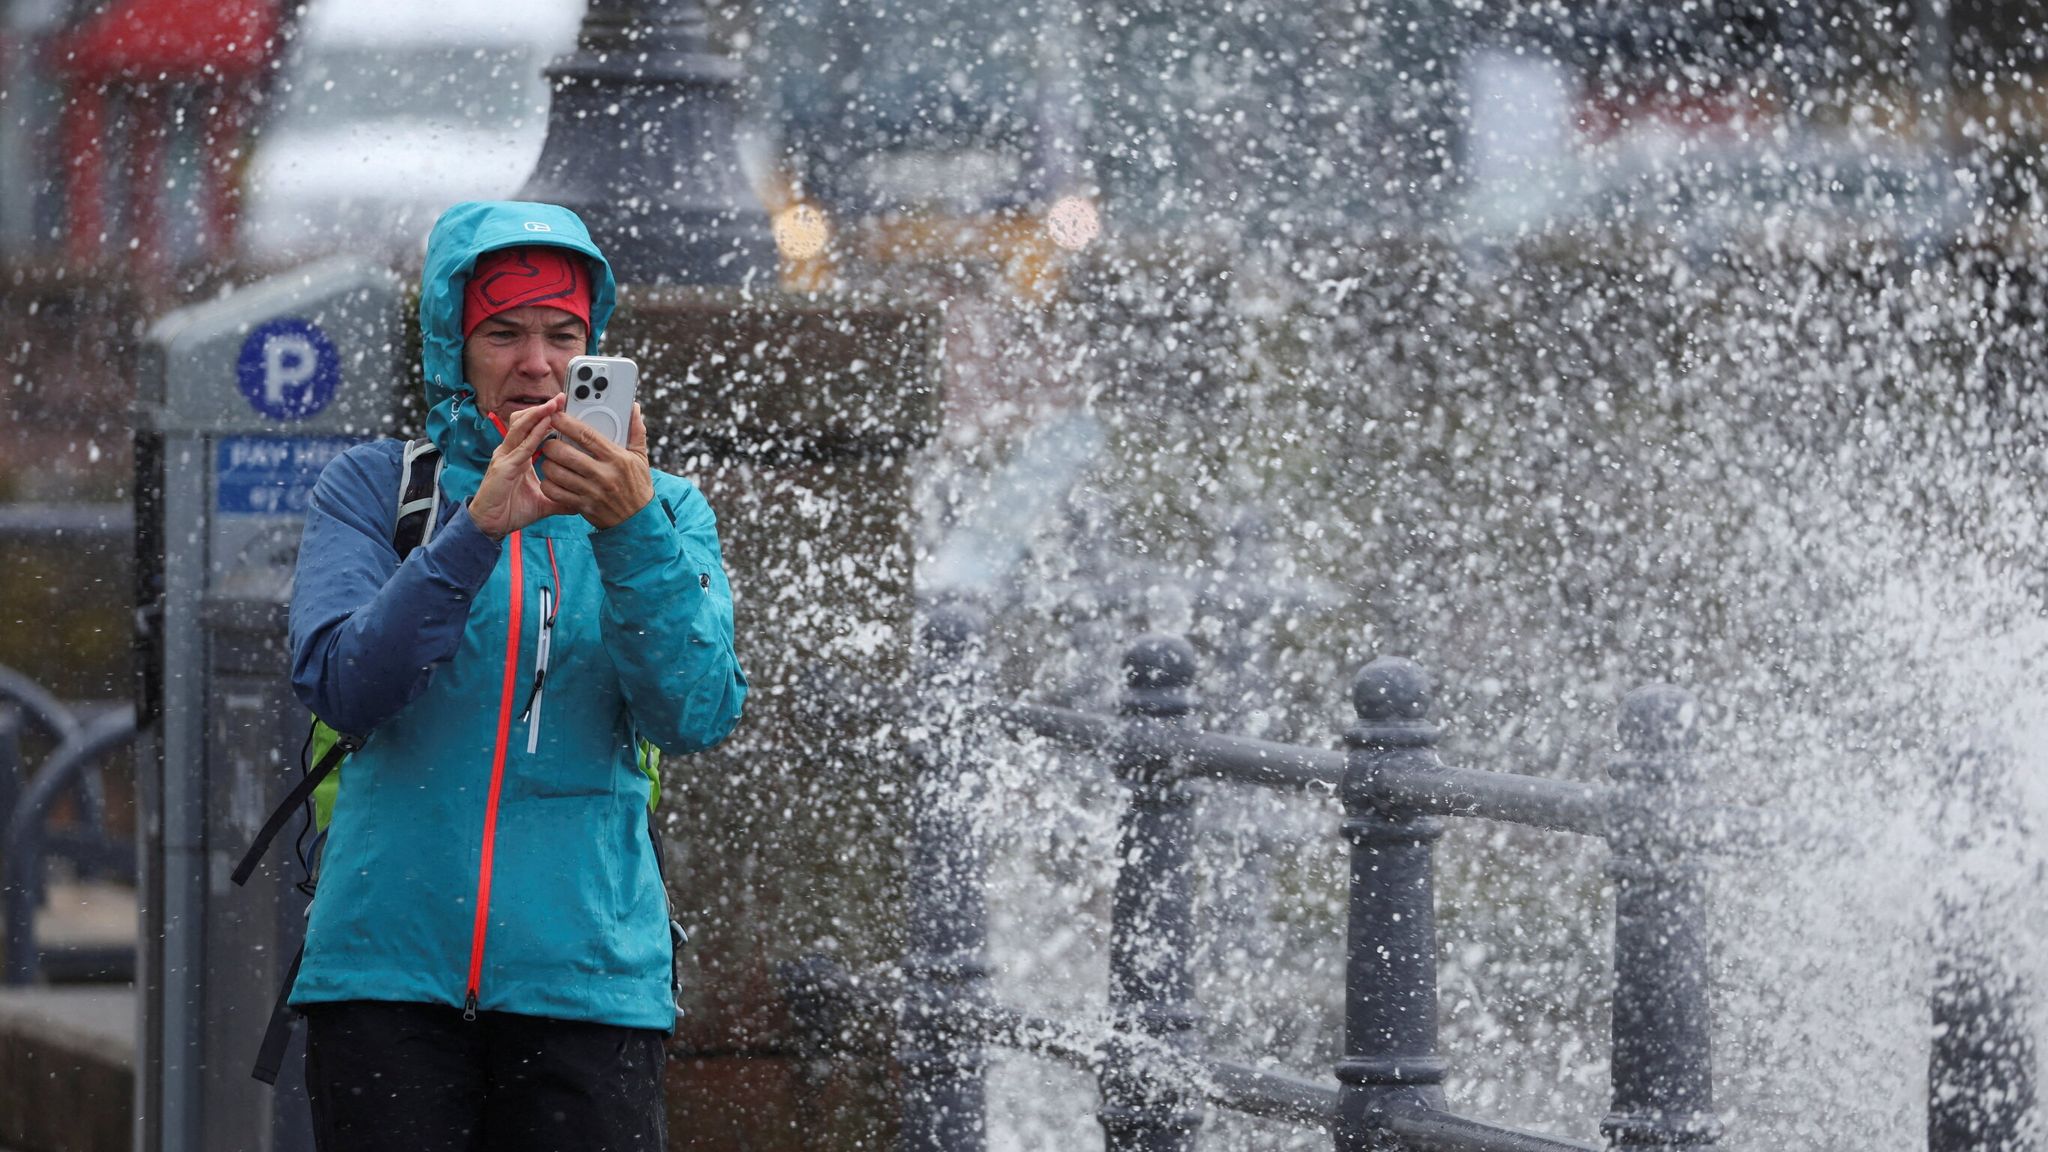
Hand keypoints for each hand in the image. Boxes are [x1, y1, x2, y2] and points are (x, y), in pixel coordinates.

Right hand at [468, 395, 571, 539]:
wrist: (490, 526)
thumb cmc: (511, 510)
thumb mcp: (543, 502)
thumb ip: (561, 498)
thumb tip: (581, 501)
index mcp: (519, 456)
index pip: (532, 429)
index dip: (545, 416)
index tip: (564, 407)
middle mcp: (510, 452)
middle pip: (524, 421)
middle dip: (542, 408)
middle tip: (562, 398)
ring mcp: (505, 457)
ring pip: (520, 427)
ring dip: (538, 414)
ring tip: (554, 404)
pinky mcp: (503, 467)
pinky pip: (521, 446)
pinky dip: (534, 433)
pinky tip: (546, 425)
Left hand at [536, 403, 654, 530]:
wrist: (638, 521)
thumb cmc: (638, 485)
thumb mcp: (640, 458)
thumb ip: (636, 431)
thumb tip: (634, 407)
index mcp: (617, 458)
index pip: (586, 435)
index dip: (566, 422)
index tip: (554, 415)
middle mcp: (603, 474)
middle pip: (565, 453)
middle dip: (550, 444)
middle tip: (549, 441)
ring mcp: (592, 492)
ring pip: (556, 472)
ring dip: (547, 464)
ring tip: (550, 460)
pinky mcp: (583, 506)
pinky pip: (555, 492)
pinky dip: (548, 484)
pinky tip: (553, 479)